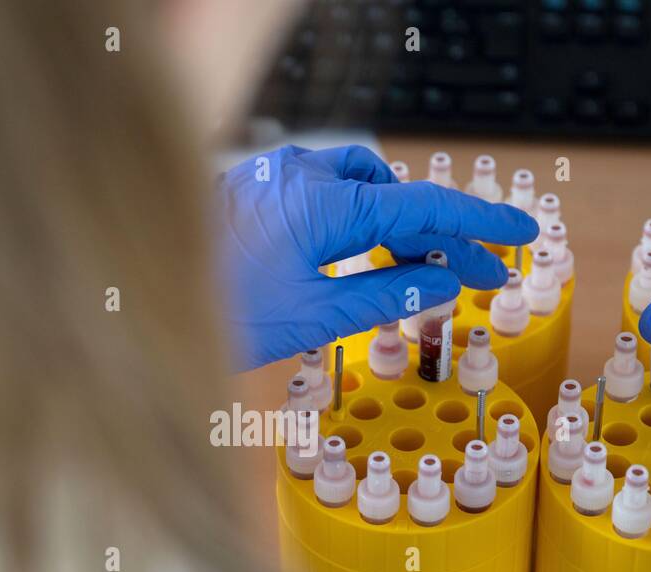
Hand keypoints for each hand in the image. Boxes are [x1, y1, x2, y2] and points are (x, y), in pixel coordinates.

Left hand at [219, 144, 538, 368]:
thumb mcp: (312, 318)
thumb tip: (442, 286)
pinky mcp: (255, 190)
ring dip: (398, 229)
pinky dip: (356, 223)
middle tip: (484, 276)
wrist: (129, 307)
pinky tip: (362, 259)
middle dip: (443, 239)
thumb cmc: (210, 314)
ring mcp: (274, 178)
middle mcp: (300, 174)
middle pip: (396, 198)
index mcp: (322, 202)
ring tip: (425, 275)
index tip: (521, 236)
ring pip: (361, 191)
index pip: (423, 206)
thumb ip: (385, 298)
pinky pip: (325, 195)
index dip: (479, 224)